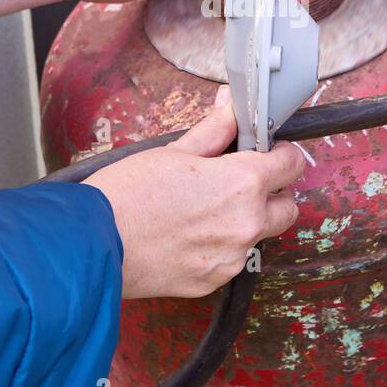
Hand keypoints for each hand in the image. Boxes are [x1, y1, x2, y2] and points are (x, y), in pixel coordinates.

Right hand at [84, 86, 305, 298]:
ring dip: (245, 222)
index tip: (270, 154)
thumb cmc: (128, 193)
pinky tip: (189, 235)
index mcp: (242, 183)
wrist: (95, 243)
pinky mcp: (214, 280)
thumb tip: (232, 106)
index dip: (282, 155)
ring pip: (259, 235)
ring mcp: (233, 257)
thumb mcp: (175, 150)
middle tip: (243, 184)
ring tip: (204, 211)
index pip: (292, 165)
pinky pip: (231, 260)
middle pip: (287, 207)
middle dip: (273, 194)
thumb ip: (215, 130)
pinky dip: (219, 247)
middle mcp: (247, 223)